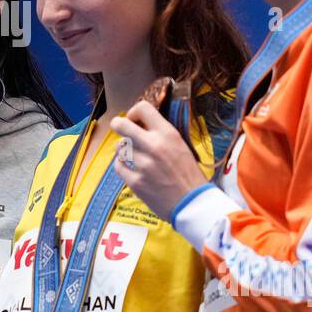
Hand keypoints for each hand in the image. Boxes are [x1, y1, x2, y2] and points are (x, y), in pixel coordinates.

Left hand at [110, 100, 208, 221]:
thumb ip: (161, 134)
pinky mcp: (136, 182)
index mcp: (168, 134)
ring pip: (119, 146)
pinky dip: (121, 165)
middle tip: (119, 128)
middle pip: (122, 125)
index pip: (143, 108)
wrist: (193, 203)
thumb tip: (140, 125)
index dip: (134, 112)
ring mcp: (143, 165)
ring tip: (131, 154)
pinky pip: (118, 166)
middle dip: (118, 124)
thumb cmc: (189, 174)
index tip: (135, 121)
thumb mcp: (181, 146)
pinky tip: (129, 167)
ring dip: (123, 149)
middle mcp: (154, 146)